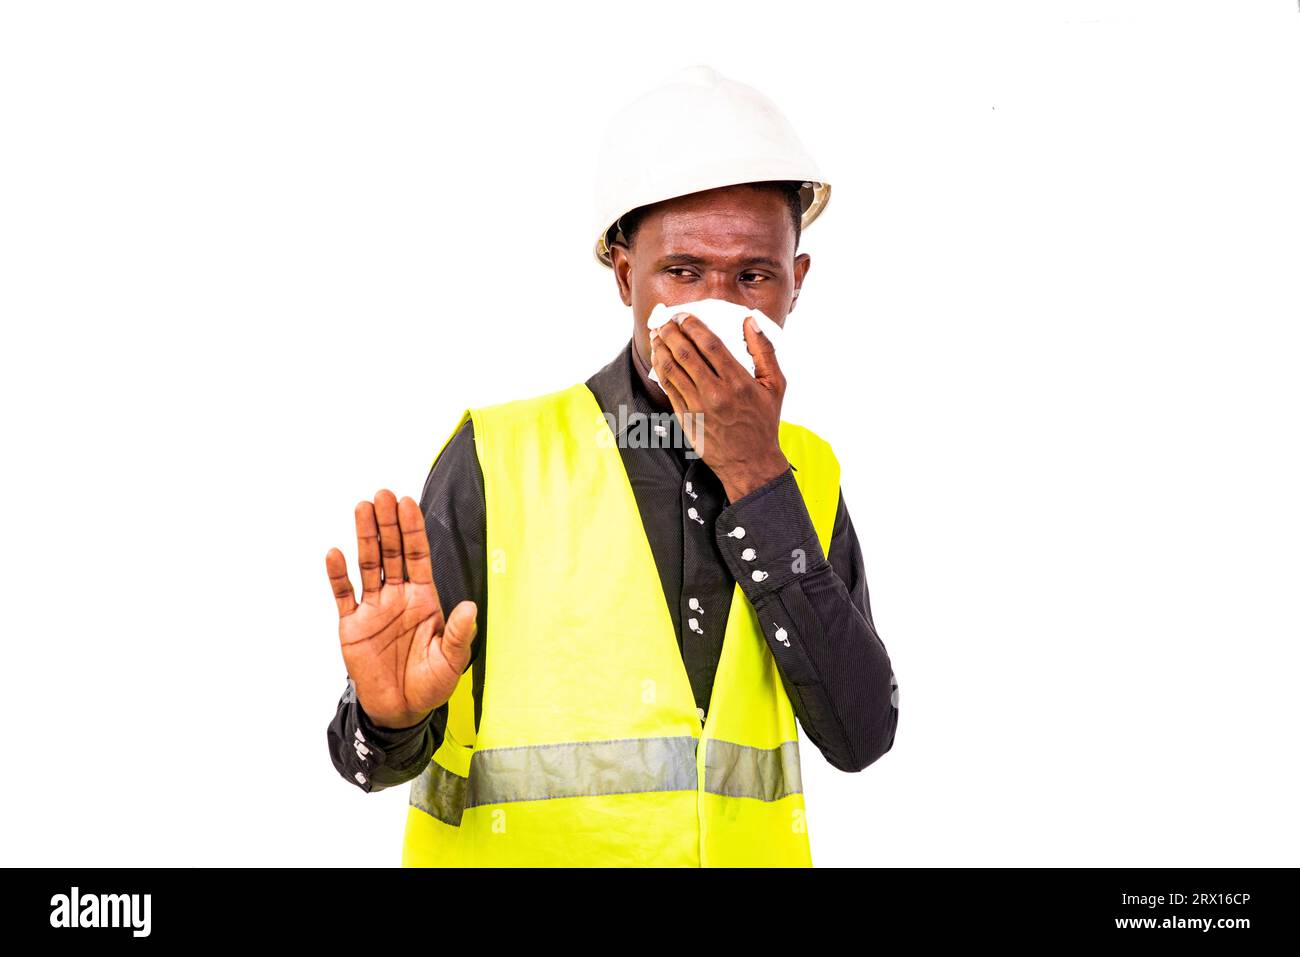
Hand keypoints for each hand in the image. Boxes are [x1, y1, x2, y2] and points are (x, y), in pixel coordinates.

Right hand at [325, 490, 476, 729]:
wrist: (400, 710)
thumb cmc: (430, 684)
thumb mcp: (451, 660)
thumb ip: (459, 634)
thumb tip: (470, 607)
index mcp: (423, 598)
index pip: (417, 556)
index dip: (412, 530)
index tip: (407, 503)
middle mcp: (398, 596)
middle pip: (391, 552)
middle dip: (388, 523)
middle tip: (382, 495)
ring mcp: (373, 608)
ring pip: (367, 565)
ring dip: (364, 537)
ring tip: (361, 508)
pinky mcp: (352, 625)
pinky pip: (344, 595)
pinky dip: (338, 575)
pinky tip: (335, 553)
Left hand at [650, 313, 789, 500]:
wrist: (751, 463)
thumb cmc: (764, 422)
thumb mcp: (775, 385)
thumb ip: (764, 351)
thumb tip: (751, 322)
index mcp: (737, 381)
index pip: (708, 343)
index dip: (692, 324)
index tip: (684, 315)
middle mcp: (715, 392)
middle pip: (685, 353)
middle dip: (671, 331)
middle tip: (665, 320)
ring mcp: (697, 407)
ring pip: (671, 369)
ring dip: (661, 348)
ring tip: (657, 334)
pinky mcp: (686, 419)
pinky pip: (668, 388)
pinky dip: (661, 369)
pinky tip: (659, 358)